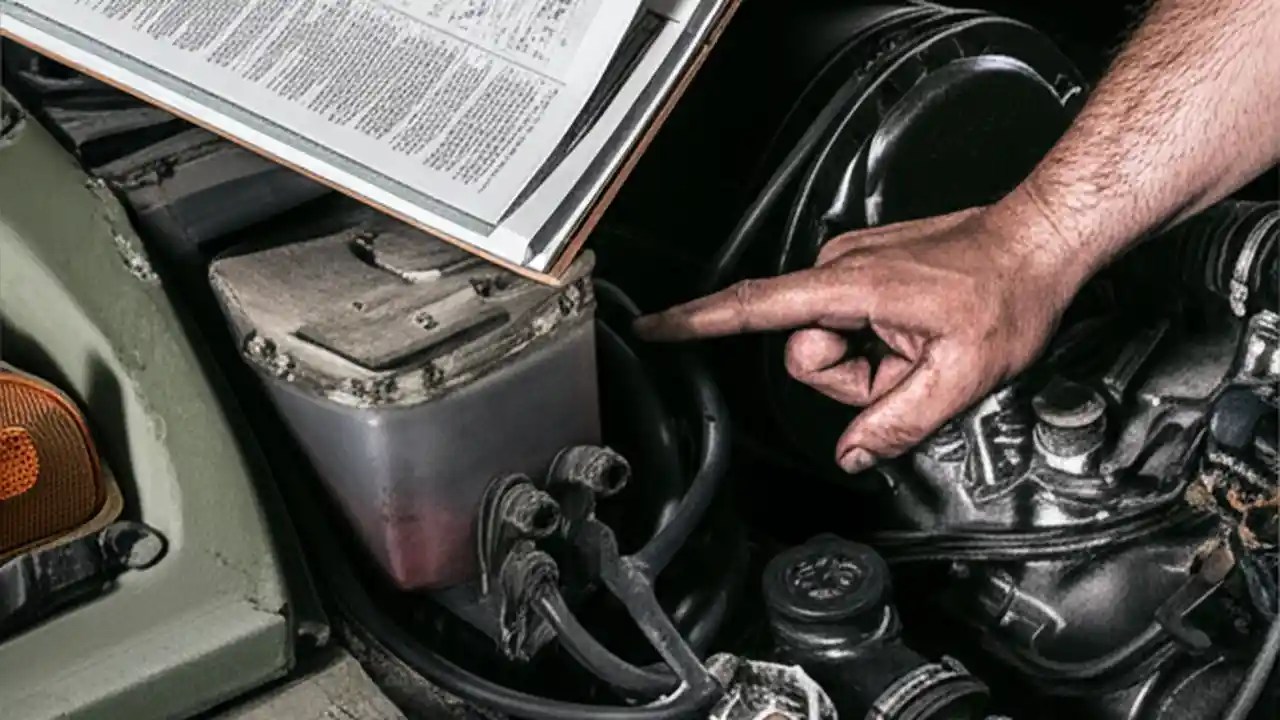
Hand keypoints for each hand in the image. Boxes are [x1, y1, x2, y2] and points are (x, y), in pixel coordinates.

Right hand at [634, 198, 1090, 473]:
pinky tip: (917, 332)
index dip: (698, 321)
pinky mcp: (863, 276)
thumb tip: (854, 453)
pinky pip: (848, 329)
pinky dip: (878, 345)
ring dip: (872, 364)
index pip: (755, 307)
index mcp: (851, 287)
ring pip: (829, 347)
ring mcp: (850, 272)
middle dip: (853, 379)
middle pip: (805, 356)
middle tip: (909, 365)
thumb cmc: (1006, 290)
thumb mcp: (962, 373)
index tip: (653, 328)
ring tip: (920, 346)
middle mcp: (839, 272)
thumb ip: (899, 421)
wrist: (1036, 244)